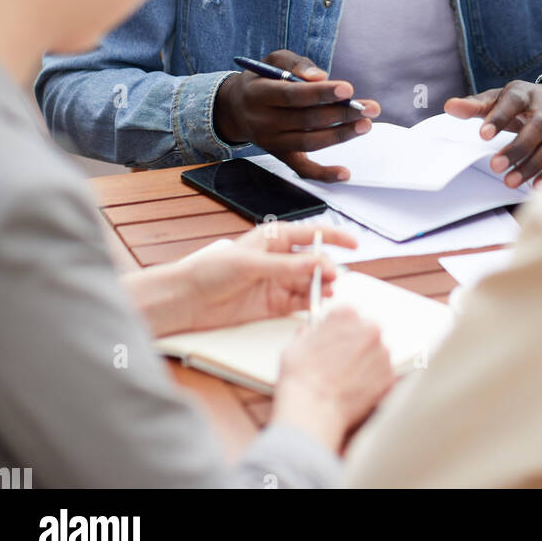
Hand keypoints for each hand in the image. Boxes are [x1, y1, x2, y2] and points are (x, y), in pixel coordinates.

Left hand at [136, 221, 357, 335]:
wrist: (188, 300)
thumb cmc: (211, 271)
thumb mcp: (250, 264)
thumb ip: (286, 266)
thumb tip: (317, 262)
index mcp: (273, 238)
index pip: (311, 234)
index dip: (334, 237)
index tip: (354, 243)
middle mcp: (279, 259)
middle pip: (313, 261)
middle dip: (327, 268)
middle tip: (333, 278)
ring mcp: (277, 282)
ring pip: (308, 283)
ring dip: (320, 287)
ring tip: (328, 294)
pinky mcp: (273, 304)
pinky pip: (298, 303)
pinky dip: (309, 304)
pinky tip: (316, 306)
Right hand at [213, 49, 379, 181]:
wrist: (235, 108)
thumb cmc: (262, 79)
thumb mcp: (273, 61)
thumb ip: (296, 64)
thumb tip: (321, 77)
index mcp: (258, 94)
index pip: (292, 95)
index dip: (321, 93)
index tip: (348, 89)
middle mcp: (263, 121)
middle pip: (306, 120)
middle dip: (342, 113)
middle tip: (369, 108)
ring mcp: (271, 142)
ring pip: (309, 142)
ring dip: (340, 135)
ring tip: (365, 125)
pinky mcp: (280, 156)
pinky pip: (302, 169)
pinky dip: (324, 174)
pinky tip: (345, 173)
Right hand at [274, 306, 394, 453]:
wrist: (312, 411)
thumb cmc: (301, 379)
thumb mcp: (296, 344)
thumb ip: (311, 333)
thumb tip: (312, 333)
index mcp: (347, 315)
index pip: (349, 315)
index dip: (341, 331)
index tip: (336, 342)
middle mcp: (369, 329)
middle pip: (366, 332)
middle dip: (356, 346)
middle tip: (341, 364)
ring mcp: (382, 354)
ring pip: (376, 354)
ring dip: (365, 364)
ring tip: (346, 380)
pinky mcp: (388, 377)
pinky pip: (382, 375)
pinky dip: (372, 382)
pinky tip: (354, 390)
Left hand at [445, 79, 541, 187]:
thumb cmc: (526, 103)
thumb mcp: (501, 98)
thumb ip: (475, 105)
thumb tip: (449, 107)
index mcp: (524, 94)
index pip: (513, 102)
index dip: (499, 117)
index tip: (482, 134)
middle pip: (536, 128)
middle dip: (517, 148)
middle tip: (495, 166)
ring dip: (531, 166)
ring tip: (509, 181)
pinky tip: (537, 188)